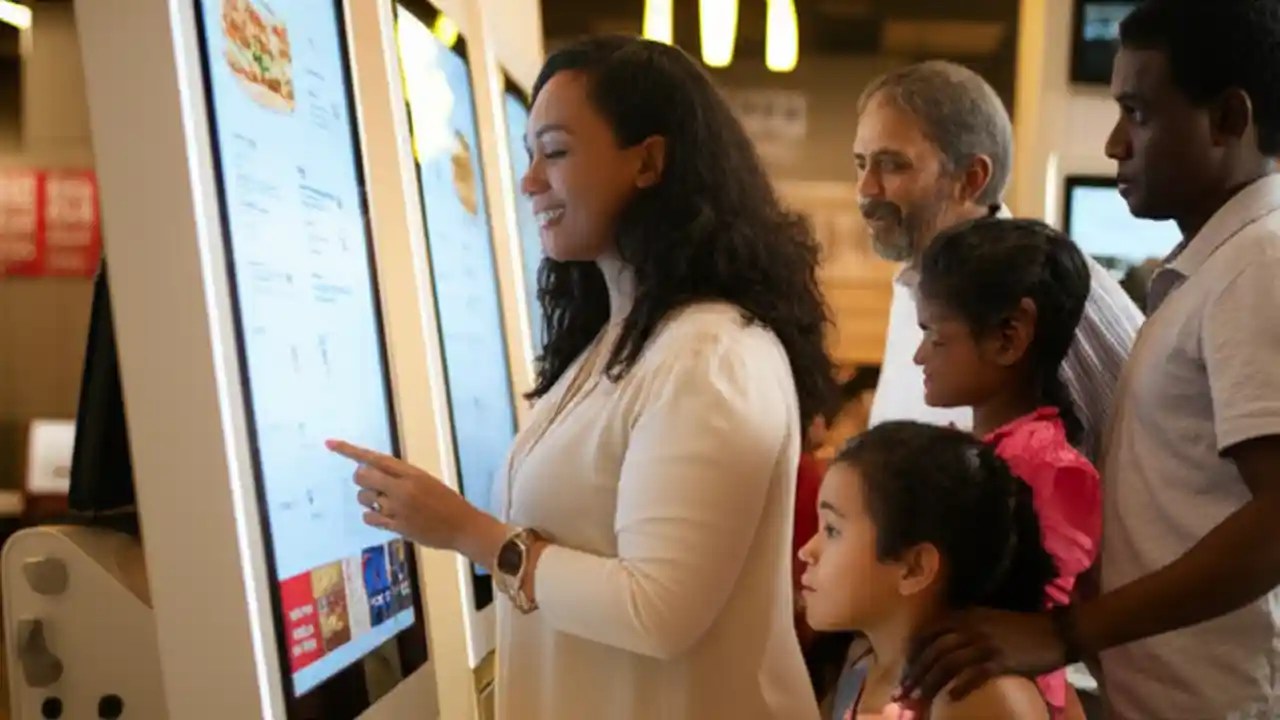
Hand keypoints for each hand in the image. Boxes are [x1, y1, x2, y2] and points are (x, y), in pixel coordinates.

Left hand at [326, 439, 495, 555]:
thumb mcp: (427, 481)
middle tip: (373, 485)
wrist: (463, 527)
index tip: (329, 443)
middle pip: (362, 477)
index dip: (350, 450)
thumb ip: (401, 476)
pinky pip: (370, 518)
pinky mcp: (396, 526)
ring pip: (364, 498)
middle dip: (362, 479)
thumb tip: (372, 471)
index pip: (374, 458)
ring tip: (385, 503)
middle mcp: (402, 488)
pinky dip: (371, 516)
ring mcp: (398, 508)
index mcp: (411, 473)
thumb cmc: (447, 502)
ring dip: (369, 499)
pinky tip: (383, 516)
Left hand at [896, 608, 1065, 703]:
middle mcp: (971, 627)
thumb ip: (966, 627)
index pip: (928, 632)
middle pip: (933, 651)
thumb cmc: (1021, 628)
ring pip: (948, 664)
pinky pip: (974, 675)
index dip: (912, 652)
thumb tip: (943, 646)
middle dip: (914, 673)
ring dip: (929, 684)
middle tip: (902, 693)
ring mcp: (985, 643)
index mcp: (965, 615)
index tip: (903, 670)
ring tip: (918, 700)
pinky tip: (951, 699)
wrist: (1056, 631)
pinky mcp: (1001, 660)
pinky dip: (960, 687)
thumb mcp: (987, 619)